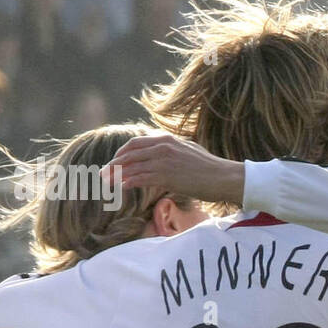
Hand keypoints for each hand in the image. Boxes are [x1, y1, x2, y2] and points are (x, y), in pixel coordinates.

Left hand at [104, 133, 245, 204]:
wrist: (224, 177)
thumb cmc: (210, 168)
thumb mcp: (189, 150)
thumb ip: (172, 149)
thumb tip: (161, 153)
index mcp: (166, 139)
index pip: (134, 144)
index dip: (120, 154)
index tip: (113, 163)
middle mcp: (162, 147)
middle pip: (128, 155)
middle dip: (113, 165)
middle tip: (102, 175)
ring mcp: (163, 161)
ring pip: (131, 167)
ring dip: (116, 176)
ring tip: (106, 184)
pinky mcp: (166, 176)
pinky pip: (140, 178)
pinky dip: (127, 183)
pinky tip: (120, 188)